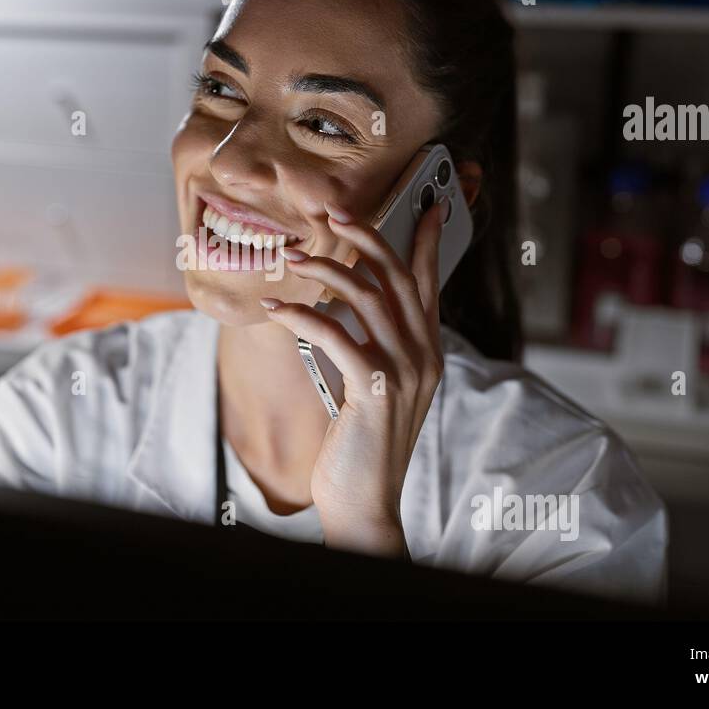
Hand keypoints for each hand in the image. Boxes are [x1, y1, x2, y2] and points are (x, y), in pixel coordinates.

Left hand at [260, 200, 444, 558]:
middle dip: (367, 238)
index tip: (426, 204)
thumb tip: (350, 310)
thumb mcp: (377, 389)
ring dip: (328, 271)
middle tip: (336, 215)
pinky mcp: (376, 389)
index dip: (425, 241)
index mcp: (428, 352)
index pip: (429, 283)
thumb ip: (375, 349)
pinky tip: (279, 310)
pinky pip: (338, 335)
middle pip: (398, 278)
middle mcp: (424, 356)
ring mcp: (405, 372)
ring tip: (294, 259)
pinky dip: (304, 316)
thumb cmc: (363, 446)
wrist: (365, 503)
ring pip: (370, 298)